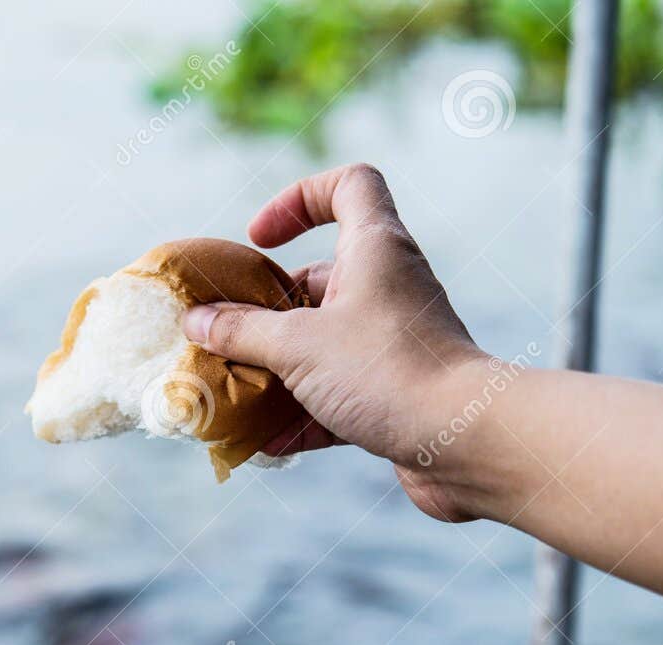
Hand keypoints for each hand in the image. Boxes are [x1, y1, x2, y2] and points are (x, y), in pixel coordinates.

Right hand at [182, 163, 489, 521]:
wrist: (465, 441)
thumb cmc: (386, 372)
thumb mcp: (296, 346)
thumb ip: (240, 331)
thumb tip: (197, 321)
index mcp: (375, 249)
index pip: (348, 185)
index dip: (299, 198)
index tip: (260, 239)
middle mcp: (389, 286)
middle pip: (318, 279)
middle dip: (266, 311)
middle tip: (225, 336)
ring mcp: (395, 340)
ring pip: (324, 341)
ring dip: (277, 366)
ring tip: (235, 391)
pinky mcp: (398, 391)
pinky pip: (339, 392)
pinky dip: (303, 413)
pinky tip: (267, 440)